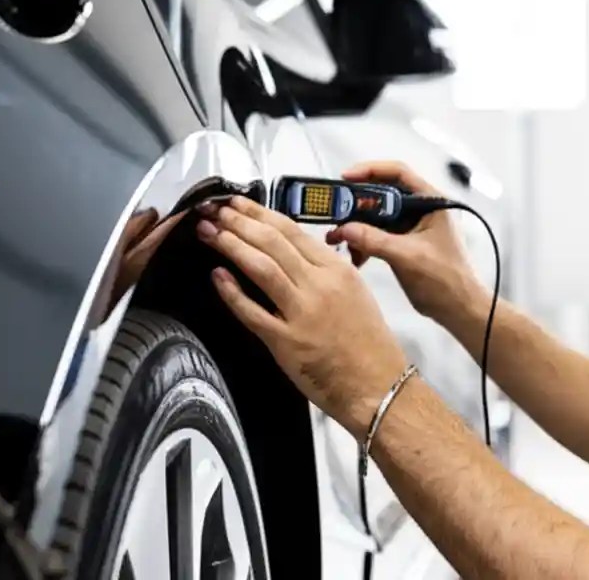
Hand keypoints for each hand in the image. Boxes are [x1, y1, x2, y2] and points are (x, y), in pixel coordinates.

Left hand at [197, 196, 408, 437]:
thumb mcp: (356, 293)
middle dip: (240, 222)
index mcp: (338, 270)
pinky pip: (252, 312)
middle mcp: (319, 286)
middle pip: (273, 242)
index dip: (260, 213)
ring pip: (261, 268)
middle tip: (217, 210)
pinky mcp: (286, 342)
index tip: (240, 204)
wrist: (378, 385)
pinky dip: (231, 293)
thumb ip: (326, 271)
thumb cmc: (369, 343)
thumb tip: (295, 254)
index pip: (293, 231)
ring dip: (232, 246)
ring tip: (210, 232)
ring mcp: (302, 313)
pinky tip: (217, 276)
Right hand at [325, 161, 484, 324]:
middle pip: (382, 194)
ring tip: (337, 238)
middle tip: (335, 212)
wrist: (458, 308)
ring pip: (377, 216)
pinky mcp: (404, 244)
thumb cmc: (447, 280)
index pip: (398, 173)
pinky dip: (364, 243)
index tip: (346, 177)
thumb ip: (375, 240)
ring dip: (356, 226)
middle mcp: (421, 209)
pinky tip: (353, 256)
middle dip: (356, 204)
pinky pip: (378, 235)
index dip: (370, 170)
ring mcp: (412, 227)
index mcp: (431, 202)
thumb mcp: (408, 256)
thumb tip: (345, 229)